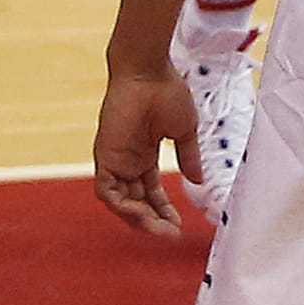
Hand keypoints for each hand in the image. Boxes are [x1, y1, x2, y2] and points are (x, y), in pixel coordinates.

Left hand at [93, 63, 200, 234]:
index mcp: (145, 155)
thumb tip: (198, 180)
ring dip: (139, 218)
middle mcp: (128, 162)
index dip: (164, 209)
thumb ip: (188, 156)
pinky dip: (122, 206)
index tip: (179, 224)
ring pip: (121, 203)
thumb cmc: (167, 92)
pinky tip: (141, 213)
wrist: (148, 72)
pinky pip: (107, 192)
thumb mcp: (184, 130)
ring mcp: (115, 161)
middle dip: (153, 220)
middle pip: (136, 202)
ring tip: (160, 227)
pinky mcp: (105, 157)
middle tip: (170, 232)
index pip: (151, 192)